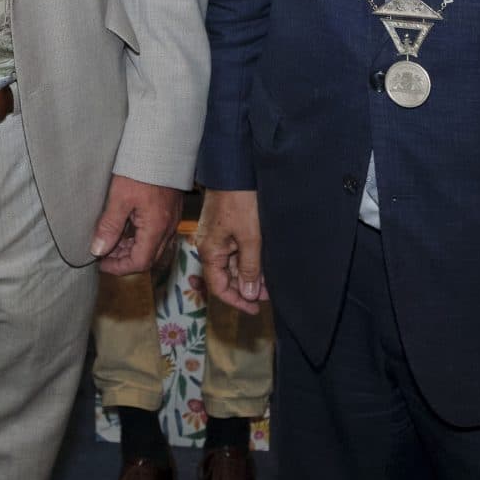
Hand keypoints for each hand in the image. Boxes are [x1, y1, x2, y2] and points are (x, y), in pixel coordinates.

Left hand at [91, 174, 182, 274]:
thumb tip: (98, 250)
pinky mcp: (170, 212)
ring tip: (110, 240)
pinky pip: (156, 235)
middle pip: (147, 257)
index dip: (119, 267)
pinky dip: (139, 238)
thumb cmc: (142, 169)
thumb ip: (109, 226)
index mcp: (156, 228)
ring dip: (131, 248)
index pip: (140, 262)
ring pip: (152, 247)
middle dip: (124, 259)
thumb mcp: (120, 197)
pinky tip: (125, 228)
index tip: (101, 263)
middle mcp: (168, 228)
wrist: (163, 146)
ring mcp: (171, 221)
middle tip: (103, 252)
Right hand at [197, 188, 268, 313]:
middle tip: (270, 294)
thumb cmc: (241, 201)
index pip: (219, 287)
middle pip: (226, 277)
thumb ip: (249, 268)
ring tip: (271, 280)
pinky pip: (235, 251)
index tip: (256, 309)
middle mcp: (209, 246)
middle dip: (247, 288)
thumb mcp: (250, 238)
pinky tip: (264, 263)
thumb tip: (247, 294)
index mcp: (209, 251)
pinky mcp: (225, 228)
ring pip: (232, 265)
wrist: (235, 169)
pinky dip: (249, 260)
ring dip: (250, 275)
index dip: (237, 301)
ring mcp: (217, 237)